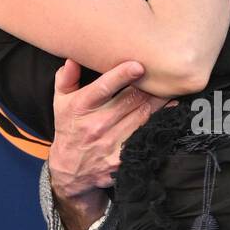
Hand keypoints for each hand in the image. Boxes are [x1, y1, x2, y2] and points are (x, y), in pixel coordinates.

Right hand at [48, 58, 176, 199]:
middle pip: (131, 100)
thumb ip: (66, 79)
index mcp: (81, 107)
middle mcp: (96, 125)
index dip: (122, 75)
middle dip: (149, 86)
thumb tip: (73, 60)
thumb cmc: (69, 129)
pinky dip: (158, 123)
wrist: (70, 170)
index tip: (138, 66)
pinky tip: (168, 112)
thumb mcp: (60, 102)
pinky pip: (145, 136)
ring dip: (159, 102)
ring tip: (170, 90)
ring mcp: (110, 144)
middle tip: (163, 73)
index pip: (103, 87)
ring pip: (143, 117)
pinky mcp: (122, 159)